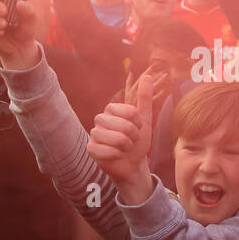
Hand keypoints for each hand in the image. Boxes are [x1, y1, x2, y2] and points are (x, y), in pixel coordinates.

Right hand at [87, 72, 153, 189]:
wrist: (132, 163)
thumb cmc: (137, 141)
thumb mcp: (145, 120)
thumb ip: (144, 98)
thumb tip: (148, 76)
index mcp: (112, 109)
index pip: (131, 112)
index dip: (139, 124)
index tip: (137, 129)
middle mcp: (100, 118)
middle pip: (125, 126)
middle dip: (133, 137)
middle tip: (131, 141)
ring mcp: (94, 133)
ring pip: (116, 139)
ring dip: (126, 147)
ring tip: (124, 148)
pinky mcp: (90, 148)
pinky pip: (106, 150)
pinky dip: (116, 155)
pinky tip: (115, 156)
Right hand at [125, 63, 169, 110]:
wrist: (126, 117)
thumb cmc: (128, 104)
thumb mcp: (127, 92)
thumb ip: (129, 81)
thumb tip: (131, 72)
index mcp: (132, 88)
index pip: (141, 77)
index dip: (148, 71)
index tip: (154, 66)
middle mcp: (136, 92)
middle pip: (146, 81)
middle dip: (155, 75)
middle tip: (163, 70)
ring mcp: (140, 98)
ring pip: (151, 88)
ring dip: (159, 81)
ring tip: (165, 76)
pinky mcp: (144, 105)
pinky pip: (153, 99)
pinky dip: (159, 94)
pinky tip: (164, 90)